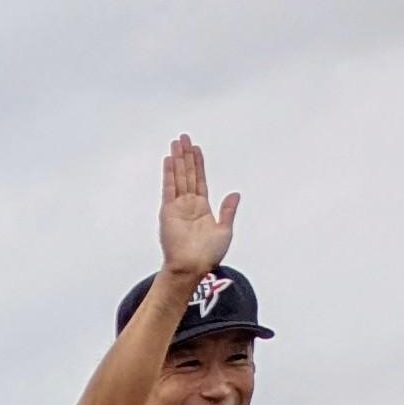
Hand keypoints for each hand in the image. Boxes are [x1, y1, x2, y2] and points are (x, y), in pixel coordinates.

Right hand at [158, 135, 238, 279]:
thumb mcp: (225, 231)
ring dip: (178, 159)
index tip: (196, 149)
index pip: (200, 180)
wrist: (192, 267)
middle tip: (184, 138)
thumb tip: (235, 194)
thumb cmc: (207, 255)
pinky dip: (169, 173)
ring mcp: (177, 207)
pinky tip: (170, 159)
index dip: (198, 164)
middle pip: (188, 174)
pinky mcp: (168, 211)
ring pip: (179, 176)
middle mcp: (188, 205)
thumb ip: (228, 211)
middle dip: (186, 155)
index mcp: (202, 209)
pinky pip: (169, 187)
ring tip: (177, 142)